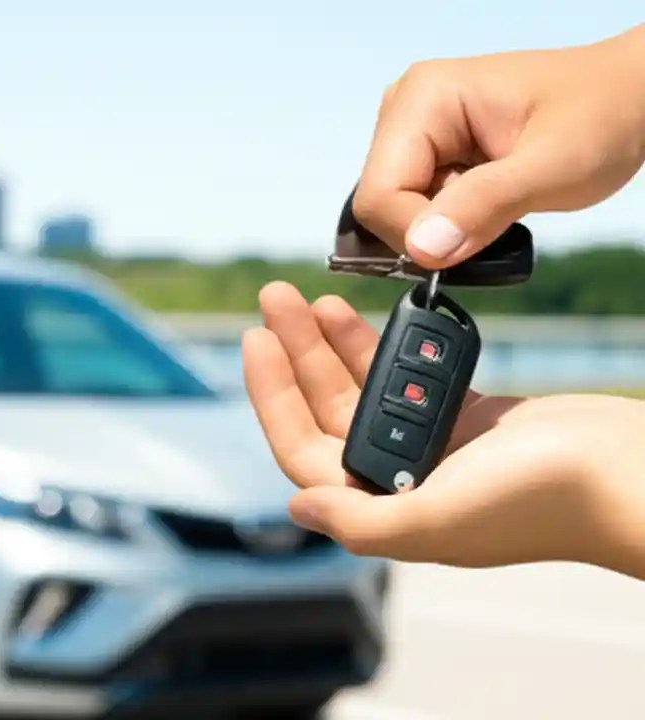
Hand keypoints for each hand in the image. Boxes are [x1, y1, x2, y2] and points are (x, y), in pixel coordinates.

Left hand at [243, 282, 644, 578]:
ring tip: (310, 299)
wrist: (628, 473)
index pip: (303, 448)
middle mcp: (401, 481)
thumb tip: (297, 504)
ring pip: (363, 387)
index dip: (270, 396)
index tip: (254, 339)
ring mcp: (435, 447)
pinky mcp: (469, 418)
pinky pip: (408, 375)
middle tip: (273, 299)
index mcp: (385, 508)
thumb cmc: (542, 500)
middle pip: (326, 409)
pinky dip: (385, 346)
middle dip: (296, 354)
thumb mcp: (438, 520)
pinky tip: (362, 316)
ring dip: (334, 345)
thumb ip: (362, 520)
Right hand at [354, 24, 644, 268]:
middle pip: (380, 205)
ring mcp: (412, 131)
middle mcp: (404, 110)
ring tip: (499, 204)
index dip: (415, 235)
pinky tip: (489, 203)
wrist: (629, 98)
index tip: (469, 245)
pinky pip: (414, 208)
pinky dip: (451, 222)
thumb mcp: (554, 167)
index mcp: (422, 99)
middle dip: (433, 231)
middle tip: (496, 218)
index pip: (378, 195)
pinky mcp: (426, 152)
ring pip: (396, 213)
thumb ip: (484, 206)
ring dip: (445, 227)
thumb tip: (422, 249)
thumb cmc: (602, 116)